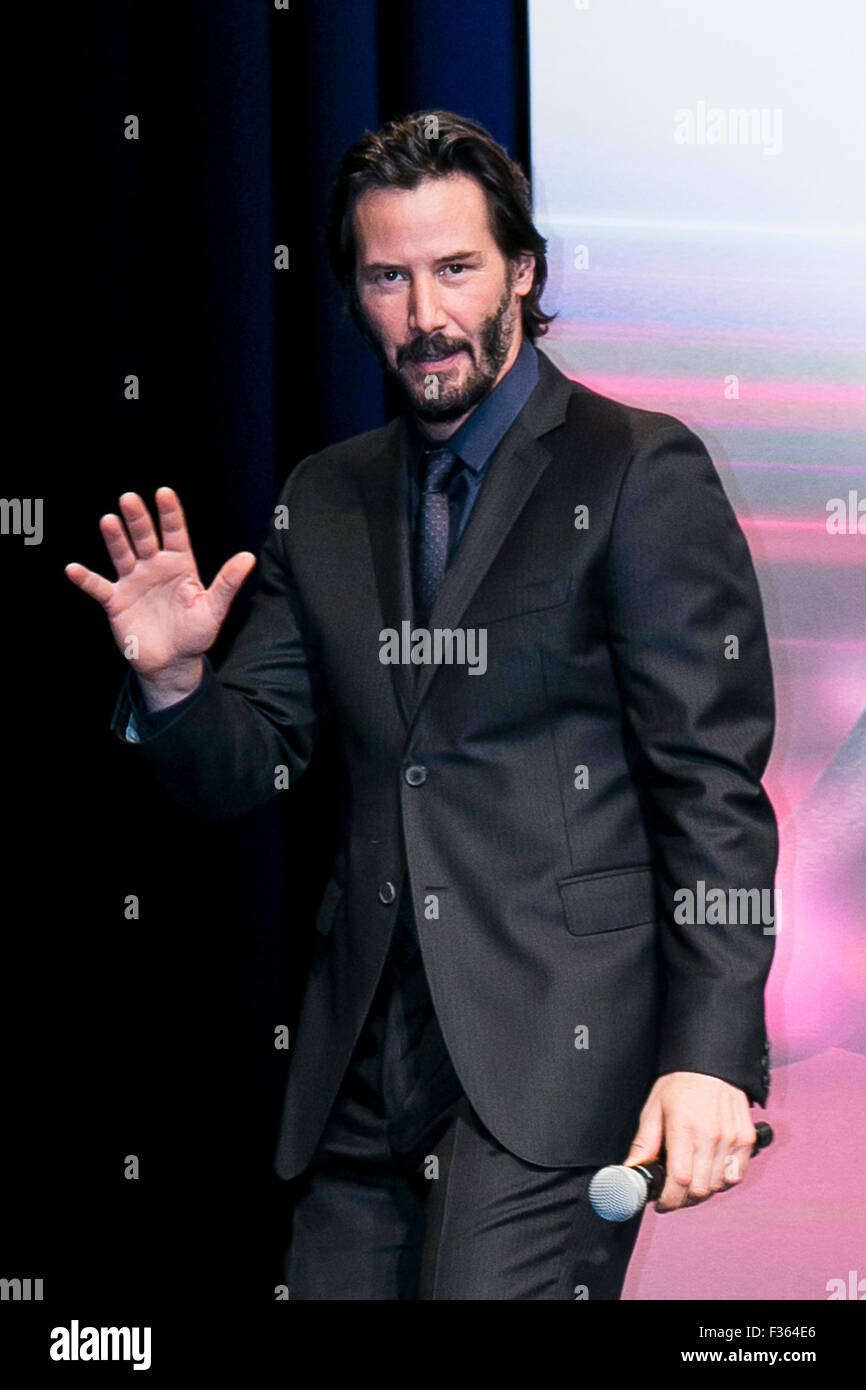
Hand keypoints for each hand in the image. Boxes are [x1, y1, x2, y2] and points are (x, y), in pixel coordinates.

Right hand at [65, 488, 255, 684]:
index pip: (174, 533)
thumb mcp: (213, 609)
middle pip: (144, 538)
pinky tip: (72, 569)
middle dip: (137, 519)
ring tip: (108, 520)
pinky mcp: (116, 602)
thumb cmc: (195, 635)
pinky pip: (98, 587)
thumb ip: (228, 583)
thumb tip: (249, 557)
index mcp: (179, 565)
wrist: (172, 663)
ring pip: (122, 555)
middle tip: (129, 499)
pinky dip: (85, 579)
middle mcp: (154, 568)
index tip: (164, 492)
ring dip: (115, 539)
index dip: (170, 514)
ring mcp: (133, 582)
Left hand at [624, 1071, 755, 1212]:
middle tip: (672, 1194)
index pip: (679, 1180)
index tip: (660, 1203)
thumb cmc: (680, 1084)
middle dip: (683, 1200)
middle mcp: (711, 1136)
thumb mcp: (654, 1109)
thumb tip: (632, 1170)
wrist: (711, 1063)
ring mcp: (732, 1139)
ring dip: (702, 1192)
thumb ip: (644, 1143)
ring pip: (719, 1186)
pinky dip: (723, 1181)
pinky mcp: (746, 1139)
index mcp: (684, 1128)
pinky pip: (736, 1175)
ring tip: (690, 1182)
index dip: (668, 1200)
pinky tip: (710, 1172)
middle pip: (699, 1189)